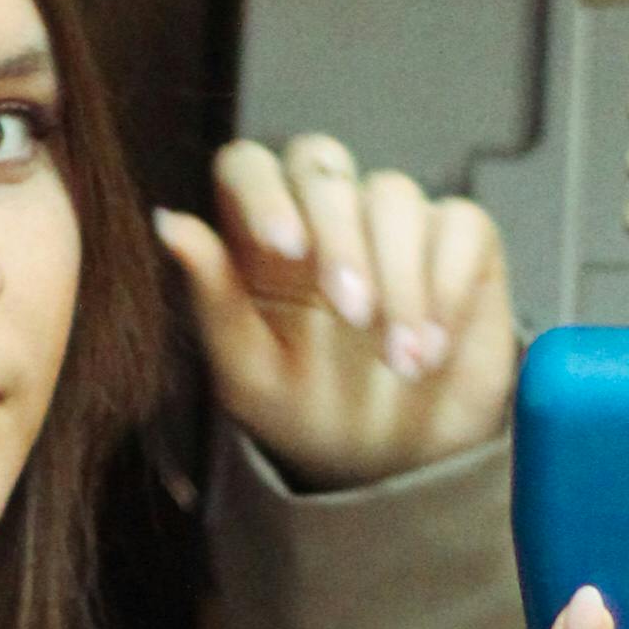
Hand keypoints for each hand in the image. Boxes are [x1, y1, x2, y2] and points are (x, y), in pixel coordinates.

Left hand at [154, 132, 519, 490]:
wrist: (393, 464)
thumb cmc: (309, 412)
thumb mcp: (250, 373)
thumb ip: (213, 297)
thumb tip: (168, 222)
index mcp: (263, 236)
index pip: (249, 165)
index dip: (264, 188)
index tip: (287, 247)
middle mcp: (328, 216)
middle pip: (322, 164)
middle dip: (339, 236)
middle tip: (353, 316)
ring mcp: (397, 223)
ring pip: (394, 193)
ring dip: (400, 278)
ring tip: (401, 360)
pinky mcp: (461, 243)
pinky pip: (460, 225)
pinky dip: (448, 282)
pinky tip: (433, 345)